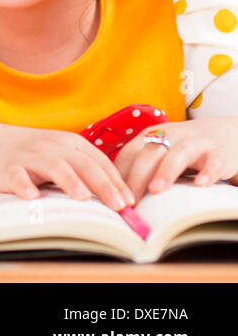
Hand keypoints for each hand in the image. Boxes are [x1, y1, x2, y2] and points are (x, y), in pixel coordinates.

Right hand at [0, 122, 134, 210]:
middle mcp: (52, 146)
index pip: (99, 161)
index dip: (116, 181)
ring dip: (69, 181)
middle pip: (83, 164)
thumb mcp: (62, 155)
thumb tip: (120, 200)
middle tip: (118, 206)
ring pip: (54, 166)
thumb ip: (85, 170)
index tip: (130, 202)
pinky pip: (17, 176)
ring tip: (83, 197)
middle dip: (103, 185)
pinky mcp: (8, 167)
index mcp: (70, 143)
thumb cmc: (34, 155)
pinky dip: (25, 185)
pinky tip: (32, 197)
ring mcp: (30, 156)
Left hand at [115, 118, 237, 201]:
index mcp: (149, 137)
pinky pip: (212, 161)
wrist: (220, 136)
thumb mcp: (159, 156)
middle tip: (131, 200)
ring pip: (178, 153)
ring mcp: (195, 142)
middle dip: (137, 176)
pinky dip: (207, 172)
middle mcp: (170, 135)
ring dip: (165, 171)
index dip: (120, 174)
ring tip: (156, 190)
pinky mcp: (218, 152)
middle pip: (149, 154)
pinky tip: (200, 185)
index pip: (130, 153)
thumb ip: (141, 171)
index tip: (114, 197)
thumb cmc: (180, 153)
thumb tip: (117, 199)